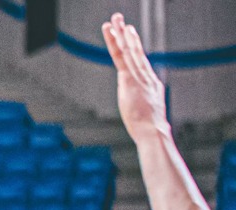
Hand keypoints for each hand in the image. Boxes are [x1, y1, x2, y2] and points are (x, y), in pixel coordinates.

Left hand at [103, 14, 169, 140]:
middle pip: (136, 51)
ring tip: (116, 20)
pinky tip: (115, 32)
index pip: (140, 61)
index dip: (134, 47)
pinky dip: (117, 43)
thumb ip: (144, 106)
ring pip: (129, 50)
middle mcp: (146, 76)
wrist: (153, 131)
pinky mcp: (130, 79)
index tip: (129, 35)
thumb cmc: (149, 128)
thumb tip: (145, 109)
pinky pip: (122, 56)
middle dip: (128, 35)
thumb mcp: (147, 113)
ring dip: (122, 34)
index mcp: (151, 83)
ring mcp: (139, 76)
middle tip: (121, 20)